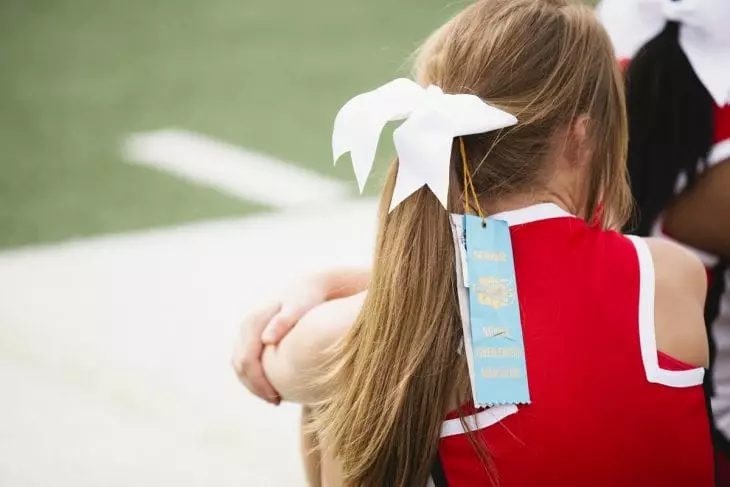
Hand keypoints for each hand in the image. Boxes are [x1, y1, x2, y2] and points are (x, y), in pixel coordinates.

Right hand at [232, 285, 327, 403]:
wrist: (308, 289)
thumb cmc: (307, 299)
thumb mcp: (299, 306)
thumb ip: (284, 321)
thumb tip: (266, 340)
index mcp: (253, 323)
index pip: (247, 360)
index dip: (259, 383)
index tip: (276, 398)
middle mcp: (245, 328)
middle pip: (240, 366)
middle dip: (256, 387)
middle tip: (277, 402)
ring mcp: (246, 334)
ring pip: (240, 367)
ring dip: (253, 385)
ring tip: (275, 399)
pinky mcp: (252, 339)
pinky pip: (246, 364)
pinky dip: (255, 378)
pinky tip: (273, 388)